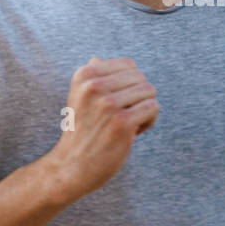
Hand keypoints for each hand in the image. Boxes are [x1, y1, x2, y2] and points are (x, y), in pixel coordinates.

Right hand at [46, 57, 158, 201]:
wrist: (72, 166)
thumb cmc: (82, 131)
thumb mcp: (78, 99)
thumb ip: (91, 77)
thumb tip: (98, 59)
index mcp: (84, 75)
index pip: (128, 65)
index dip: (127, 85)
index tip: (112, 104)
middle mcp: (93, 86)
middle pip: (141, 78)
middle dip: (137, 98)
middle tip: (119, 117)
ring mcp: (107, 104)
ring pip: (149, 92)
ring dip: (143, 110)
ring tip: (124, 125)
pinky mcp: (121, 123)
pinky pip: (152, 108)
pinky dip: (147, 122)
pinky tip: (131, 133)